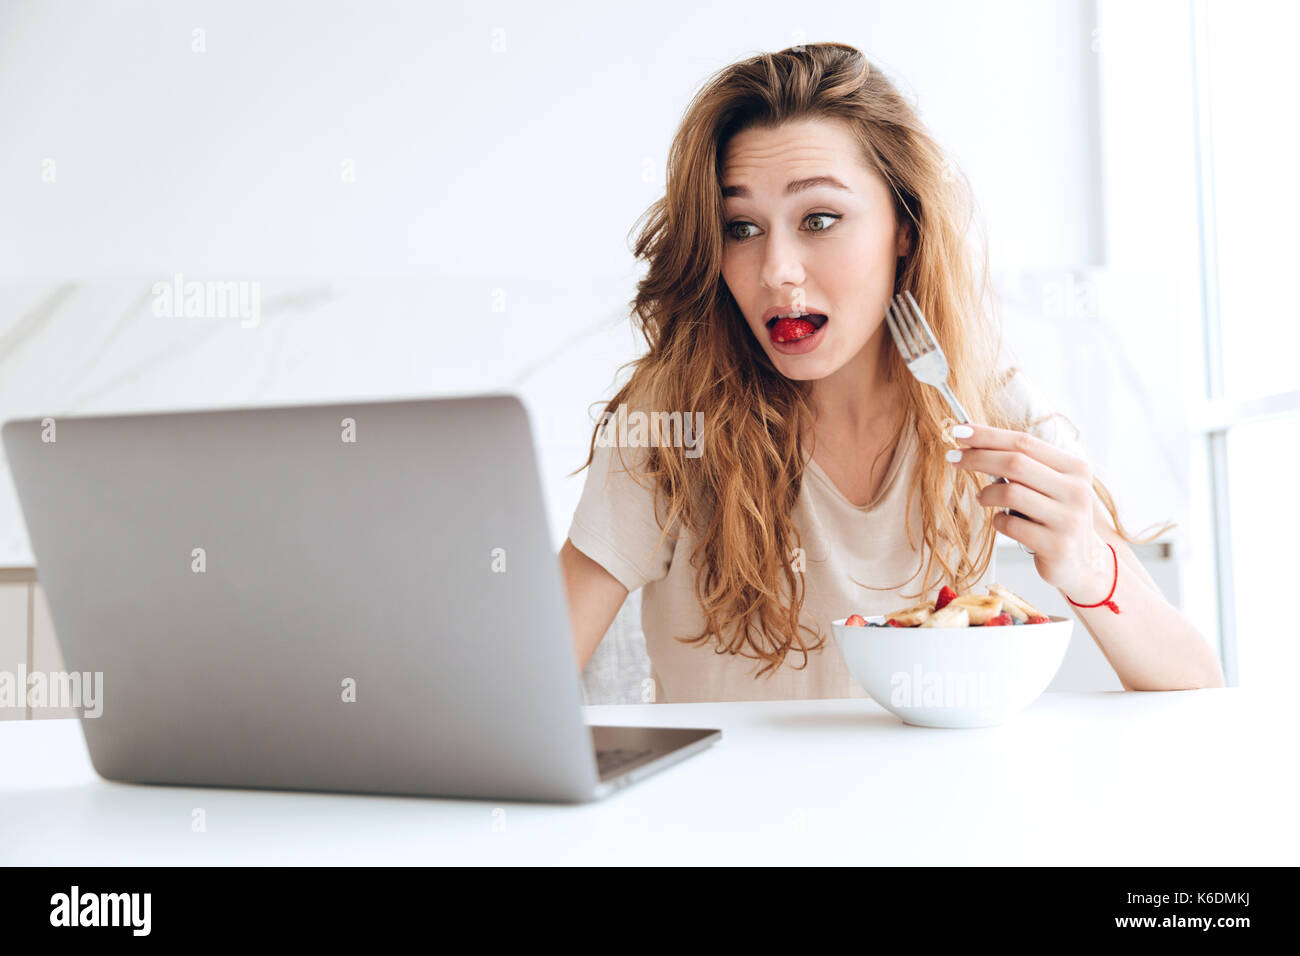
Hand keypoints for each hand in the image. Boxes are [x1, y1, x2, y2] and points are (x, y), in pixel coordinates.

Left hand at [946, 423, 1111, 602]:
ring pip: (1010, 492)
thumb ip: (1025, 465)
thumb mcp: (1051, 486)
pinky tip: (1002, 521)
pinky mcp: (1056, 546)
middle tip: (954, 457)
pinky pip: (1010, 524)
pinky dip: (998, 520)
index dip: (989, 435)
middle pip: (1015, 463)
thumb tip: (976, 442)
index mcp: (1076, 469)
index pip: (1025, 442)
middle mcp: (1076, 491)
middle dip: (978, 457)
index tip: (960, 431)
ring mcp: (1068, 519)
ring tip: (982, 497)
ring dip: (986, 493)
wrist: (1083, 561)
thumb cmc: (1057, 516)